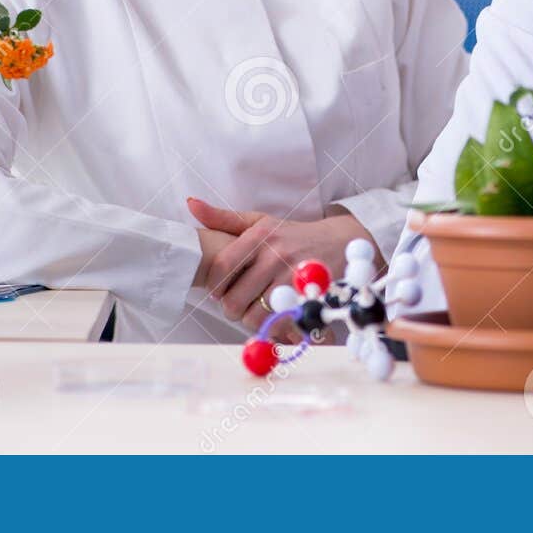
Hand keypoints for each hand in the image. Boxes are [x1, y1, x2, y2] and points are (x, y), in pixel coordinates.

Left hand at [187, 197, 380, 329]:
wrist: (341, 243)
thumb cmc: (293, 235)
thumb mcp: (261, 222)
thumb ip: (224, 218)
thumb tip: (191, 204)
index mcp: (260, 236)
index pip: (222, 268)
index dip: (215, 287)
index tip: (220, 290)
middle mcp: (276, 255)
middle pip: (235, 299)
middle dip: (232, 308)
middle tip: (239, 305)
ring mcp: (294, 278)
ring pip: (255, 317)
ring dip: (251, 321)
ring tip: (256, 311)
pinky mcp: (309, 298)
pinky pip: (280, 325)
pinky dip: (273, 328)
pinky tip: (275, 318)